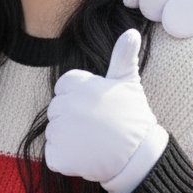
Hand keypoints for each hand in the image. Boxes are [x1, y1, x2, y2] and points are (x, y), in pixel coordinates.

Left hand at [44, 29, 167, 192]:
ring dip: (69, 140)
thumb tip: (131, 32)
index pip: (63, 87)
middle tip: (97, 128)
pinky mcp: (58, 156)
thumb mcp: (128, 83)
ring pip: (54, 133)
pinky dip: (66, 160)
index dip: (78, 98)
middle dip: (72, 119)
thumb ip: (123, 57)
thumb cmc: (134, 118)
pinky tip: (86, 157)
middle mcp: (67, 106)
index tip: (96, 108)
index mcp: (79, 86)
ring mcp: (61, 132)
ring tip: (94, 143)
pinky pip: (53, 155)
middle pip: (56, 110)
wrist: (139, 157)